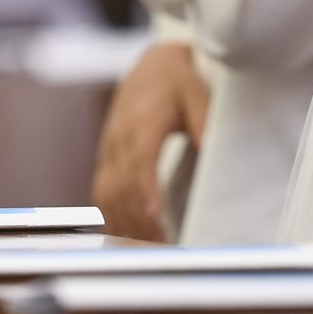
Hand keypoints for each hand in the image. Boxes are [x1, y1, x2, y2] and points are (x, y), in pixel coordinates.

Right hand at [92, 41, 208, 241]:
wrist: (151, 66)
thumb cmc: (177, 80)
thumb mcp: (197, 94)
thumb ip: (204, 122)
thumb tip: (211, 150)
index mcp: (142, 123)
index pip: (140, 163)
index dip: (146, 191)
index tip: (156, 216)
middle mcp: (119, 138)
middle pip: (122, 187)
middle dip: (138, 219)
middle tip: (162, 247)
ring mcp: (108, 148)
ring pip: (107, 193)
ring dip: (123, 222)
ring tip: (148, 248)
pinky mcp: (106, 157)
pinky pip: (101, 190)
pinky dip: (110, 215)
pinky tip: (126, 234)